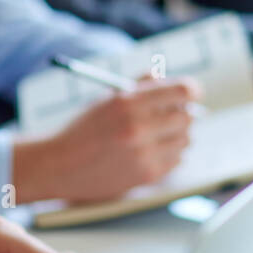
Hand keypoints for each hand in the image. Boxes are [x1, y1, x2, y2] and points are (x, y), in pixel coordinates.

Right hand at [12, 76, 200, 203]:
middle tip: (174, 114)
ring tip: (158, 135)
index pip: (181, 91)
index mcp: (128, 103)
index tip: (192, 93)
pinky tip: (153, 151)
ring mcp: (143, 154)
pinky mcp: (146, 175)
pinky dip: (170, 154)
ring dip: (177, 136)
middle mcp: (138, 128)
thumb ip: (139, 86)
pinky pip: (176, 161)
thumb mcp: (107, 99)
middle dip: (183, 114)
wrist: (60, 165)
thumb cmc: (84, 129)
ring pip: (184, 140)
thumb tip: (167, 78)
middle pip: (187, 117)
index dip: (191, 90)